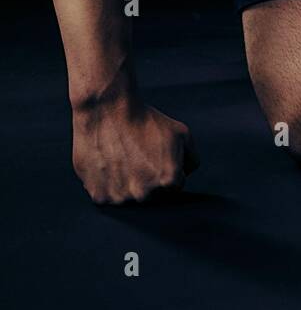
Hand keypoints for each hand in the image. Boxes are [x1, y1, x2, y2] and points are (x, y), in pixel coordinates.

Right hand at [72, 96, 199, 204]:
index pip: (174, 186)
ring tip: (122, 159)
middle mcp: (145, 195)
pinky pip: (108, 196)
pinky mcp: (99, 196)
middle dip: (149, 179)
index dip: (167, 168)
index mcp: (169, 181)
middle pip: (152, 196)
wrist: (108, 110)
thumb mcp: (182, 134)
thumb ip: (191, 160)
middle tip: (138, 156)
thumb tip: (185, 175)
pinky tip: (108, 164)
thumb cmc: (146, 120)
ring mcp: (121, 198)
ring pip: (129, 198)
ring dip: (127, 184)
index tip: (155, 155)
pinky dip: (108, 184)